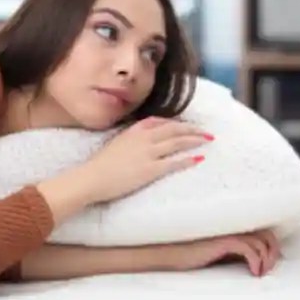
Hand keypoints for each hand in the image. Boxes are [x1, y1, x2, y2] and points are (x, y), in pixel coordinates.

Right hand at [80, 117, 211, 203]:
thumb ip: (131, 139)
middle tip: (205, 132)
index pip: (160, 122)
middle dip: (191, 129)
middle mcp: (144, 138)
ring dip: (194, 140)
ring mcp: (149, 153)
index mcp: (134, 130)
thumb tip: (141, 141)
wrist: (92, 177)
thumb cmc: (100, 165)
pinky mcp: (151, 169)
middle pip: (174, 129)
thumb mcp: (116, 144)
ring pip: (177, 142)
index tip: (186, 126)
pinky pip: (174, 162)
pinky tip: (198, 159)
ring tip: (207, 140)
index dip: (176, 123)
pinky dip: (188, 159)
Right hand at [168, 229, 281, 276]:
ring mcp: (229, 233)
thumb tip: (254, 266)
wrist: (171, 255)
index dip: (271, 247)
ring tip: (260, 273)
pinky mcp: (223, 241)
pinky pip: (248, 248)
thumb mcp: (219, 257)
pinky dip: (256, 261)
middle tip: (268, 269)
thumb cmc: (192, 257)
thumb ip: (234, 256)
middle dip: (273, 253)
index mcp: (234, 230)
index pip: (263, 232)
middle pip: (266, 234)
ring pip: (260, 242)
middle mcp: (234, 228)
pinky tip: (253, 272)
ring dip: (266, 259)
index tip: (268, 265)